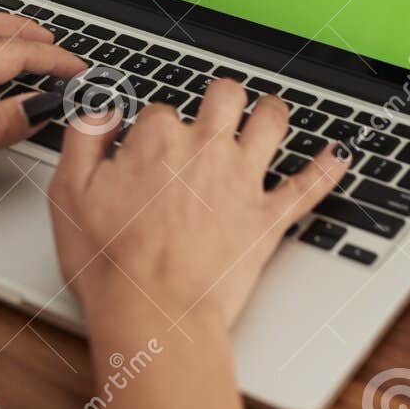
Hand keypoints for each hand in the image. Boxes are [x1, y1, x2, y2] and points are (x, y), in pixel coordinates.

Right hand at [47, 79, 350, 330]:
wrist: (153, 312)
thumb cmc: (109, 262)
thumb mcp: (69, 191)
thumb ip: (84, 136)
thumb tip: (98, 104)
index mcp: (157, 140)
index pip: (160, 110)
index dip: (154, 128)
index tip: (147, 147)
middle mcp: (205, 149)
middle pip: (225, 96)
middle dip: (221, 97)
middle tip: (217, 109)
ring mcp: (241, 181)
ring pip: (271, 121)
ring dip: (271, 112)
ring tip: (268, 114)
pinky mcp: (268, 218)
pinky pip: (308, 186)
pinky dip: (328, 167)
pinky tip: (340, 154)